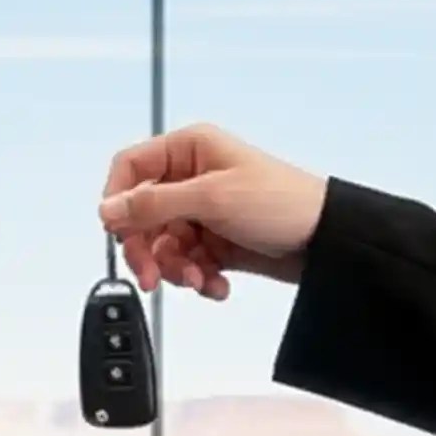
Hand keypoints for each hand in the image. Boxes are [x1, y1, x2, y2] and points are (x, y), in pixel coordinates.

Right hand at [99, 123, 326, 299]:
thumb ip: (154, 204)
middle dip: (146, 249)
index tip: (118, 233)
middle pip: (141, 215)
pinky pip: (187, 262)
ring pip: (163, 245)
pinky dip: (197, 277)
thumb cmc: (282, 202)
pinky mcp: (216, 240)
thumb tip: (108, 208)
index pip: (130, 168)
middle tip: (152, 277)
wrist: (327, 241)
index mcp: (189, 150)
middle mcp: (192, 177)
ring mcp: (204, 210)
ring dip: (176, 269)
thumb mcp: (212, 198)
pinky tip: (216, 285)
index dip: (118, 202)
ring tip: (199, 280)